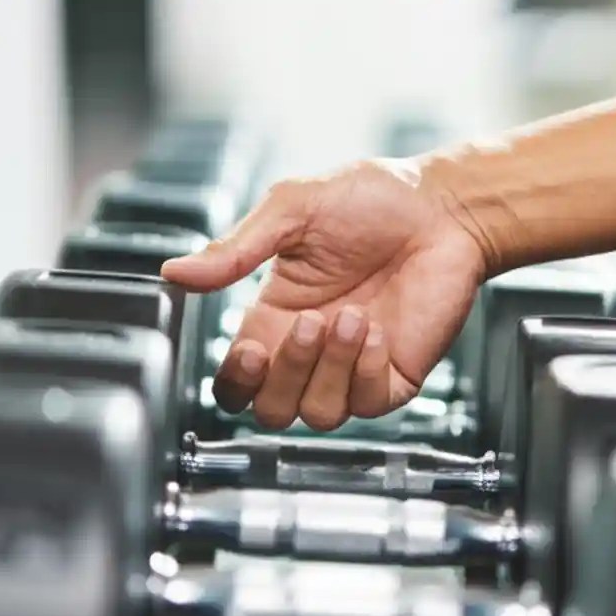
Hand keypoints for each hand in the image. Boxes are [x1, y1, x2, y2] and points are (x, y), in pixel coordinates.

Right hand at [161, 159, 486, 430]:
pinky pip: (368, 404)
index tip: (251, 349)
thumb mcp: (293, 211)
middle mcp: (311, 351)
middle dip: (284, 376)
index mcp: (275, 317)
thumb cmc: (372, 200)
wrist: (443, 207)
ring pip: (318, 415)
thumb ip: (236, 250)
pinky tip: (376, 330)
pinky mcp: (395, 374)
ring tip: (353, 316)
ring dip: (329, 369)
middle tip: (309, 323)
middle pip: (270, 410)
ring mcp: (354, 368)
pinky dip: (365, 371)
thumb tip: (172, 273)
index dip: (236, 381)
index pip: (237, 381)